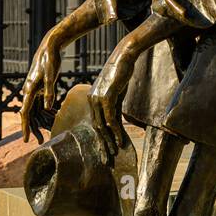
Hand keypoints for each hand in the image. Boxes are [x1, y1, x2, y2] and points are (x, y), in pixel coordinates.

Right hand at [20, 29, 63, 142]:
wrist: (50, 47)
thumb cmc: (50, 60)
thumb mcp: (51, 76)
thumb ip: (50, 92)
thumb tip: (48, 108)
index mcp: (30, 90)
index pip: (26, 113)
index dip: (26, 128)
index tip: (26, 140)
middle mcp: (29, 91)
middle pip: (30, 114)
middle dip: (35, 128)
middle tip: (41, 141)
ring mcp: (34, 89)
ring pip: (36, 110)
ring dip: (42, 120)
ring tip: (50, 130)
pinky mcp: (40, 87)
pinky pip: (40, 103)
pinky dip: (46, 111)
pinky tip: (53, 116)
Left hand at [88, 32, 141, 160]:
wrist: (124, 57)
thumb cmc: (121, 73)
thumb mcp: (116, 93)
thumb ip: (114, 107)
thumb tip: (116, 121)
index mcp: (91, 99)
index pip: (94, 122)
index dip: (100, 138)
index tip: (105, 149)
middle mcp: (91, 100)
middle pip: (95, 127)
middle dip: (101, 144)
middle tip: (106, 158)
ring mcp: (98, 99)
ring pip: (101, 125)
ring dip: (108, 141)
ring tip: (113, 153)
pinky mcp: (107, 97)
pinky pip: (110, 118)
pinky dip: (115, 131)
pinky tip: (119, 140)